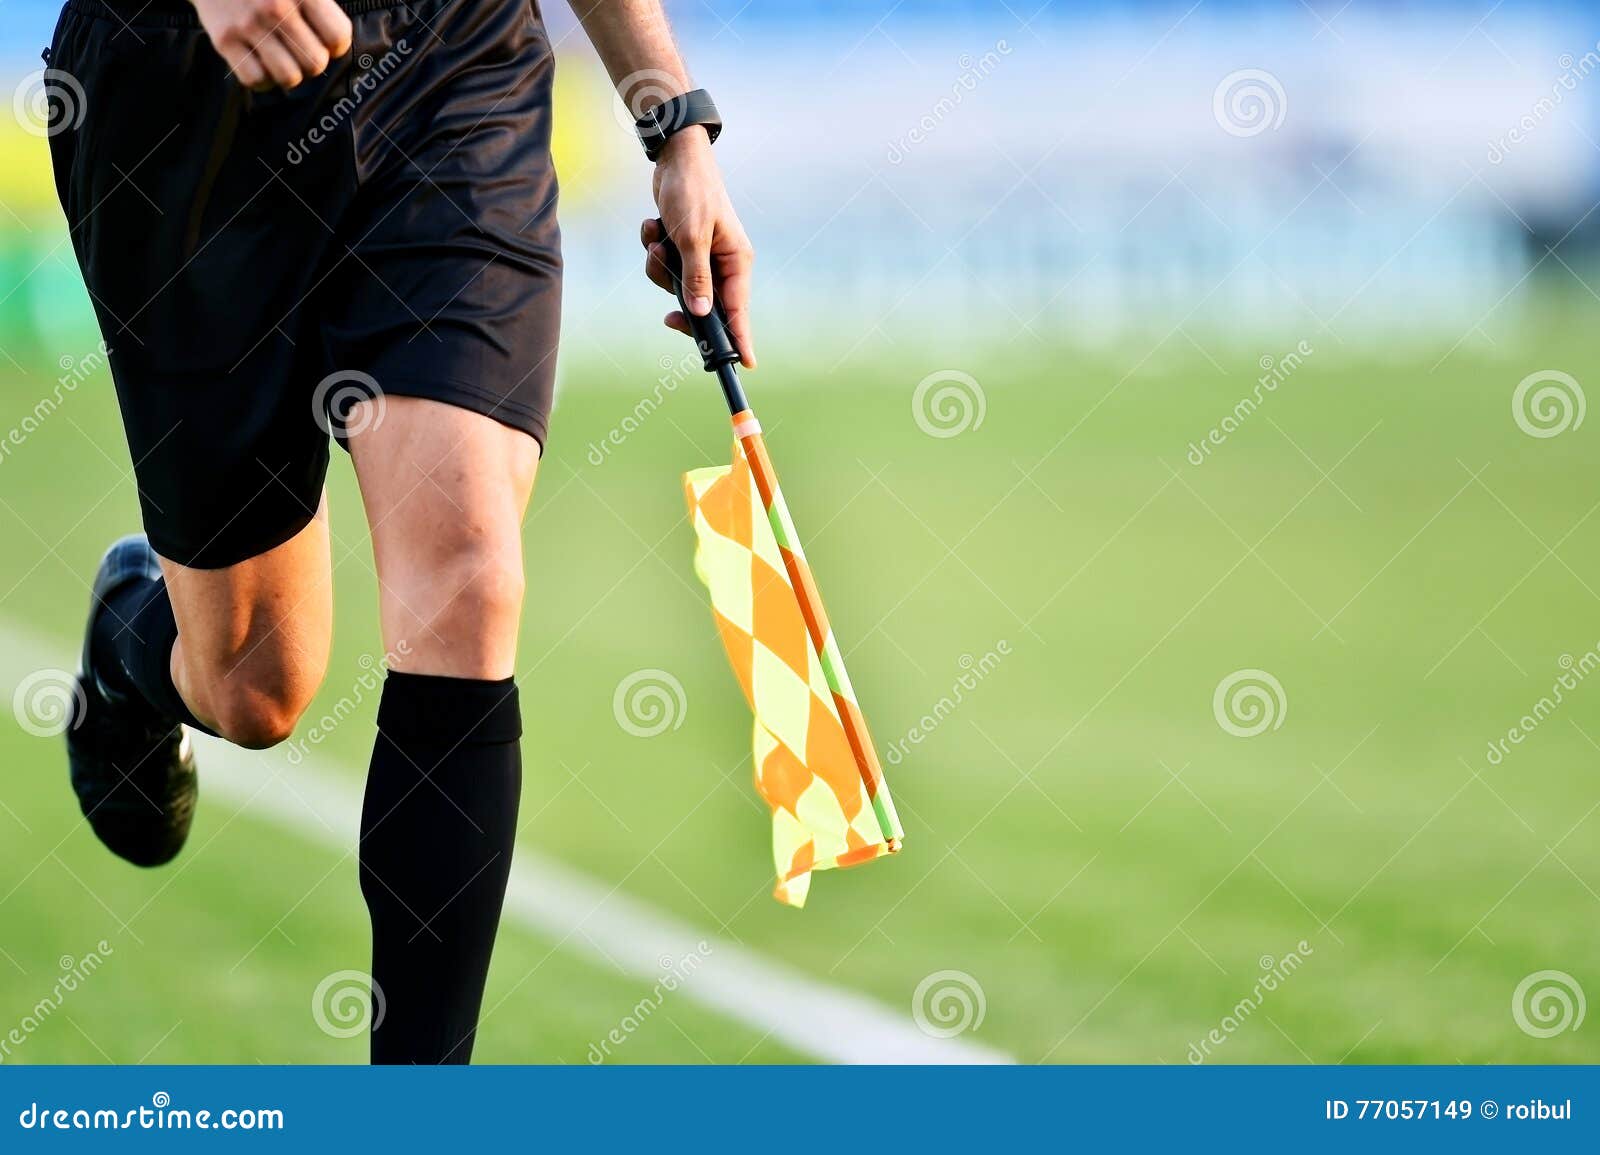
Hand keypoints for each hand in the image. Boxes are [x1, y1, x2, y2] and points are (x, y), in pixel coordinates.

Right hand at [191, 0, 352, 91]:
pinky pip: (256, 80)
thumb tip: (335, 42)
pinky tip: (260, 62)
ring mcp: (248, 24)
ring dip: (288, 74)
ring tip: (281, 59)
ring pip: (289, 77)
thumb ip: (316, 4)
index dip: (335, 46)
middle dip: (311, 63)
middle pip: (315, 63)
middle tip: (299, 51)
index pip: (338, 36)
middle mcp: (276, 7)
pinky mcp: (224, 38)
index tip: (325, 42)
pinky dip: (261, 79)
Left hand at [642, 129, 755, 367]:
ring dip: (660, 268)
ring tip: (658, 241)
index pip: (739, 310)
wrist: (674, 157)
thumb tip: (700, 313)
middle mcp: (723, 263)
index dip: (741, 339)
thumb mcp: (691, 236)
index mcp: (736, 261)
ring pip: (676, 286)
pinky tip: (654, 227)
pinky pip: (664, 267)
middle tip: (668, 319)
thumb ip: (695, 277)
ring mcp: (702, 256)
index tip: (746, 366)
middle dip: (679, 300)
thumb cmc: (690, 191)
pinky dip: (654, 249)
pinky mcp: (682, 248)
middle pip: (704, 306)